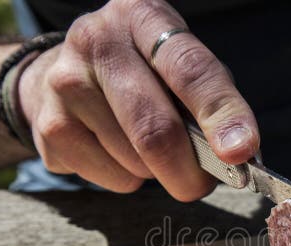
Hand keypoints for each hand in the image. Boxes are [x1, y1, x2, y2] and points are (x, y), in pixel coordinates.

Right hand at [18, 0, 258, 196]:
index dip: (220, 113)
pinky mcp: (49, 126)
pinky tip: (118, 152)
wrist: (60, 77)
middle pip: (156, 128)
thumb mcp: (177, 66)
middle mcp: (98, 40)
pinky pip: (113, 178)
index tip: (241, 150)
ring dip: (160, 173)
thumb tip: (239, 154)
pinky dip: (131, 180)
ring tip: (153, 151)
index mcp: (143, 16)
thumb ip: (210, 101)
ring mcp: (66, 82)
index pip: (190, 70)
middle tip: (203, 185)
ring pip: (136, 161)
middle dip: (191, 171)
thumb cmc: (141, 75)